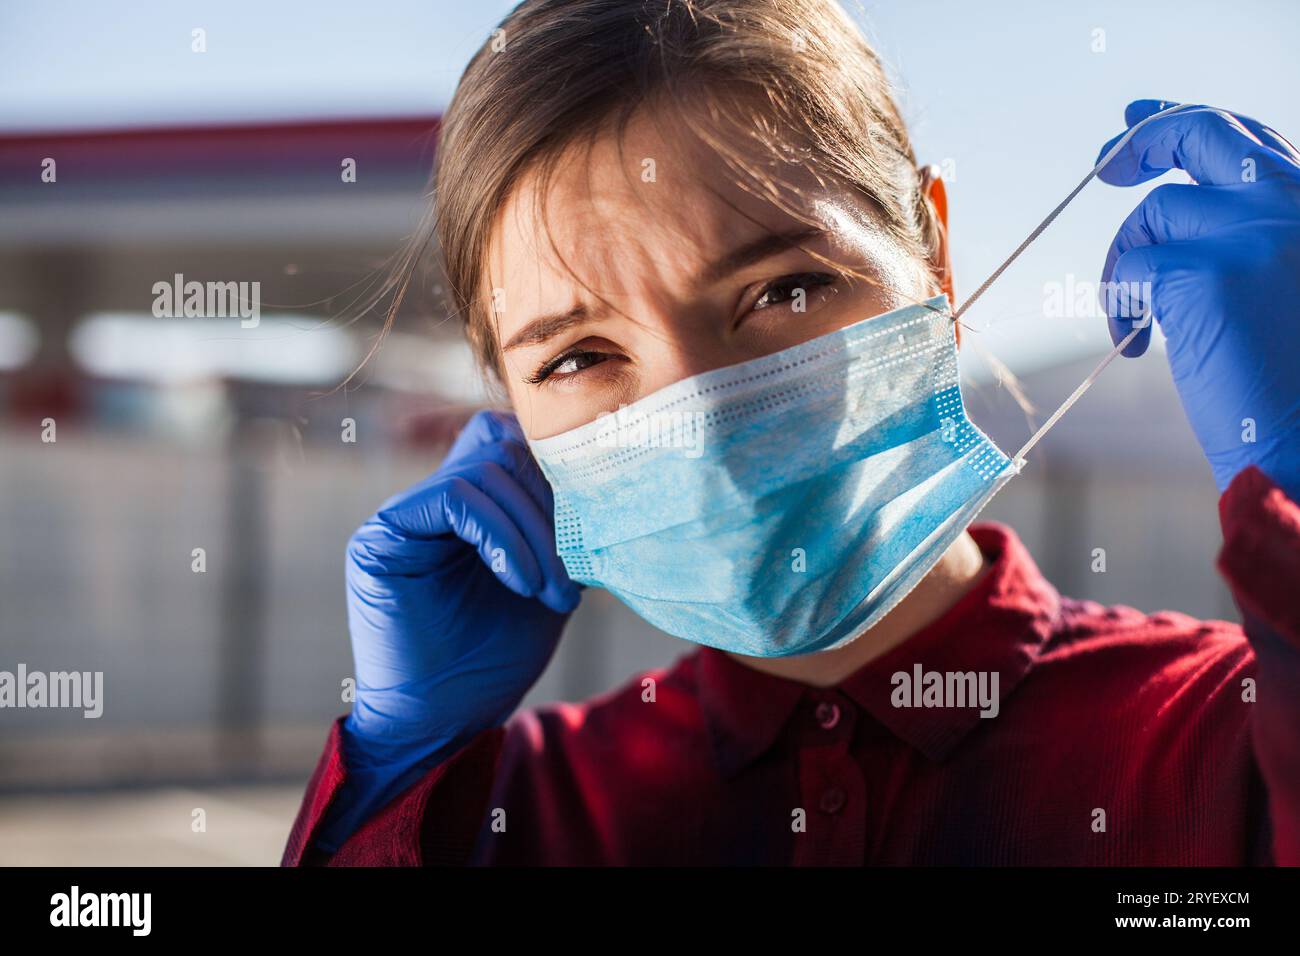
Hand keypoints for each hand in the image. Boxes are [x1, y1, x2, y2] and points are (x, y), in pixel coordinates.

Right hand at [344, 409, 580, 763]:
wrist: (444, 722)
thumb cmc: (494, 659)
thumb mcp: (547, 582)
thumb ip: (561, 530)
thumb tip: (608, 484)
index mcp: (470, 505)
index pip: (515, 443)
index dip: (560, 474)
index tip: (594, 531)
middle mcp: (432, 500)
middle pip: (504, 449)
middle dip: (554, 505)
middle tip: (578, 571)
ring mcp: (404, 513)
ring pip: (485, 471)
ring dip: (535, 532)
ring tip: (554, 590)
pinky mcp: (383, 535)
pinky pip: (453, 497)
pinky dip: (501, 536)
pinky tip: (521, 583)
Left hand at [1097, 99, 1299, 498]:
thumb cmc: (1290, 380)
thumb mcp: (1283, 283)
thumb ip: (1250, 234)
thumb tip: (1182, 198)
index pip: (1249, 140)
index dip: (1186, 123)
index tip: (1138, 125)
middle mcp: (1294, 202)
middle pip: (1202, 134)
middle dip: (1144, 141)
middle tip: (1105, 165)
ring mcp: (1251, 231)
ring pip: (1152, 216)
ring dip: (1125, 266)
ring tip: (1137, 324)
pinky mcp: (1203, 272)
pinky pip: (1130, 268)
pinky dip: (1117, 305)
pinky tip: (1136, 345)